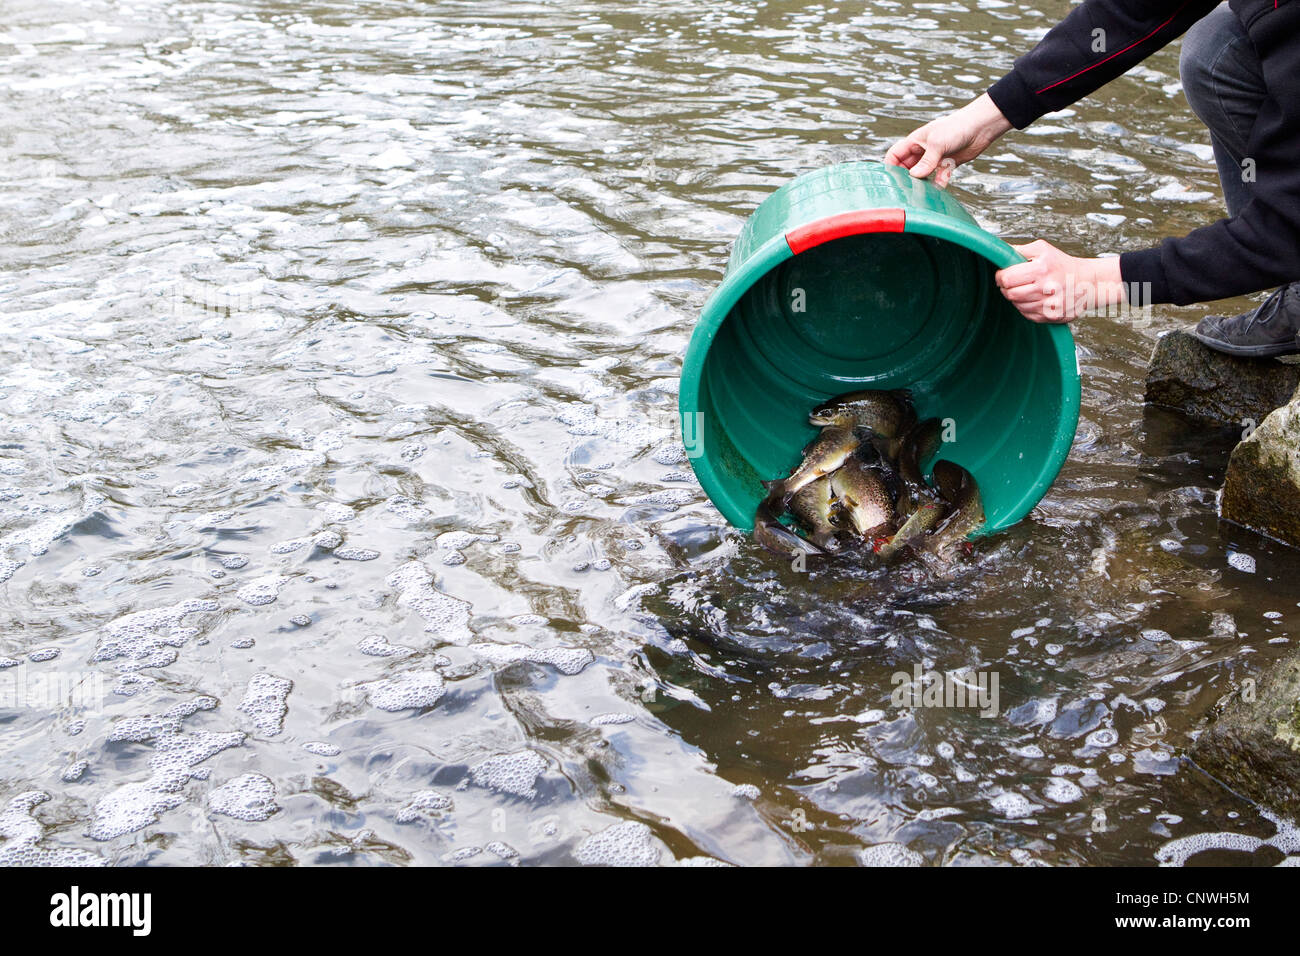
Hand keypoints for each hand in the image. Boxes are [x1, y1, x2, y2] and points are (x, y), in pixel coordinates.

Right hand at [885, 93, 1012, 187]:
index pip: (895, 155)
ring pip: (922, 175)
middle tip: (905, 191)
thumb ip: (926, 161)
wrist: (981, 126)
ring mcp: (934, 158)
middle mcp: (922, 151)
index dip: (890, 167)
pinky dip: (938, 184)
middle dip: (905, 179)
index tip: (891, 180)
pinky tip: (938, 189)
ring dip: (920, 184)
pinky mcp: (947, 164)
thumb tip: (914, 176)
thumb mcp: (937, 144)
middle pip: (906, 168)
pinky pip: (938, 178)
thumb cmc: (956, 127)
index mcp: (915, 142)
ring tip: (919, 194)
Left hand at [995, 240, 1126, 322]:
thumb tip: (998, 251)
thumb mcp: (1043, 249)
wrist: (1088, 282)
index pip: (1006, 278)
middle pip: (1009, 293)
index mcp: (1042, 269)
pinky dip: (1026, 306)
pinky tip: (1035, 298)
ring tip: (1028, 289)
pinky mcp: (1051, 316)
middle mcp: (1046, 288)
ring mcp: (1049, 305)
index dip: (1001, 276)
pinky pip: (1026, 314)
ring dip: (1017, 297)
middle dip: (1007, 287)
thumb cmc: (1062, 264)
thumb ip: (1019, 250)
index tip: (1004, 274)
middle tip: (1013, 282)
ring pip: (1017, 305)